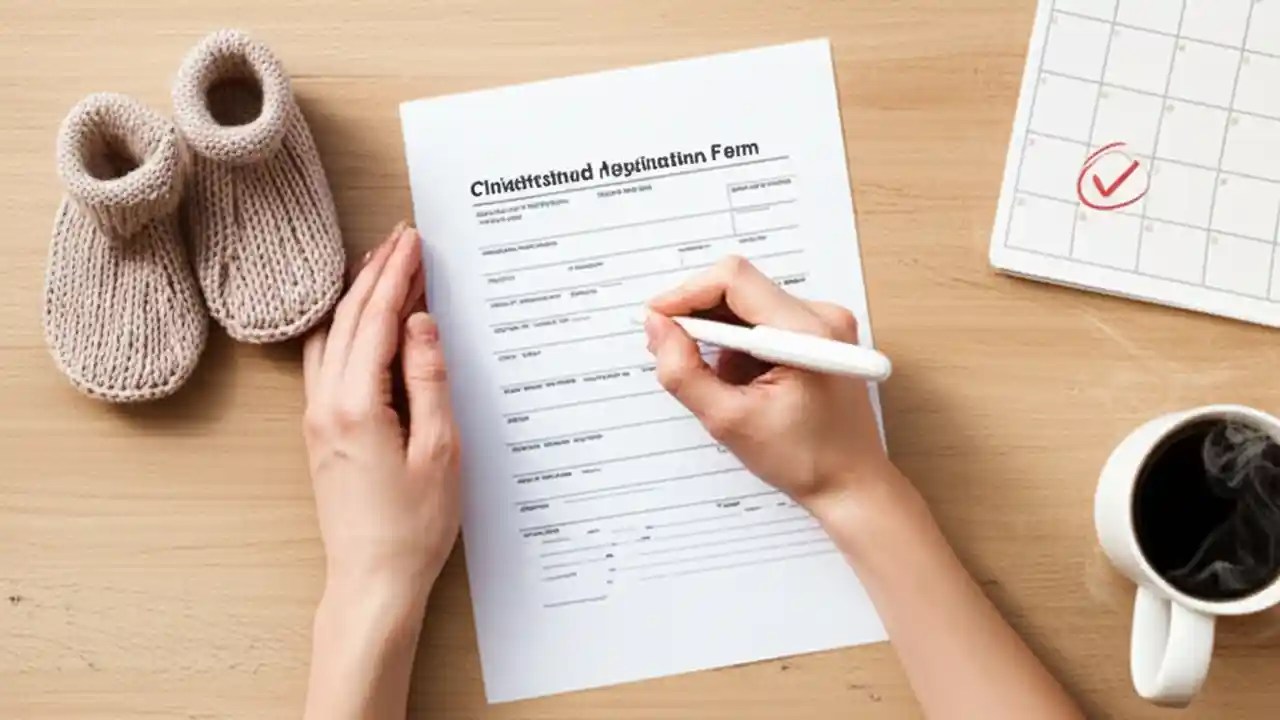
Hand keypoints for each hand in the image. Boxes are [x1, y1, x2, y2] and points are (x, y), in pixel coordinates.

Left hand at [301, 223, 460, 604]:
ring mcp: (316, 418)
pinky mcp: (320, 432)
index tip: (413, 241)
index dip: (397, 275)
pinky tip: (360, 323)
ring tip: (380, 267)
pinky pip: (325, 362)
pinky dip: (344, 329)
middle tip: (400, 239)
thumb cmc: (413, 526)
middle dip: (375, 274)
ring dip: (355, 298)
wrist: (371, 580)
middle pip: (347, 320)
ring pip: (330, 337)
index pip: (376, 319)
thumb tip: (422, 323)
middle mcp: (325, 404)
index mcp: (356, 404)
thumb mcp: (439, 451)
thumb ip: (429, 380)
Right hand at [645, 256, 896, 519]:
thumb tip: (657, 328)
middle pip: (739, 287)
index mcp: (806, 332)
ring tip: (720, 382)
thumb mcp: (728, 420)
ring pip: (747, 305)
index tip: (657, 319)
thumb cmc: (804, 459)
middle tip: (672, 352)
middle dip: (698, 316)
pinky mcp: (817, 335)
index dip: (686, 294)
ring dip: (719, 335)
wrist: (850, 483)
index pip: (734, 280)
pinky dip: (738, 345)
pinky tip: (742, 383)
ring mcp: (822, 324)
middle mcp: (821, 317)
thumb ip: (683, 371)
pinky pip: (762, 322)